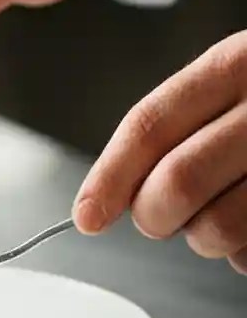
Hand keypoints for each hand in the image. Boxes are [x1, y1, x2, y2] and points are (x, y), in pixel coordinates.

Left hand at [75, 31, 246, 273]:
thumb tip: (107, 196)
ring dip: (206, 239)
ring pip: (219, 228)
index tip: (85, 216)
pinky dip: (246, 254)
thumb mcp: (236, 87)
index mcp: (239, 63)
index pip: (150, 124)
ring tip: (225, 218)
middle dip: (154, 216)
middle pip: (177, 183)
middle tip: (161, 219)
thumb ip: (176, 130)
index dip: (108, 177)